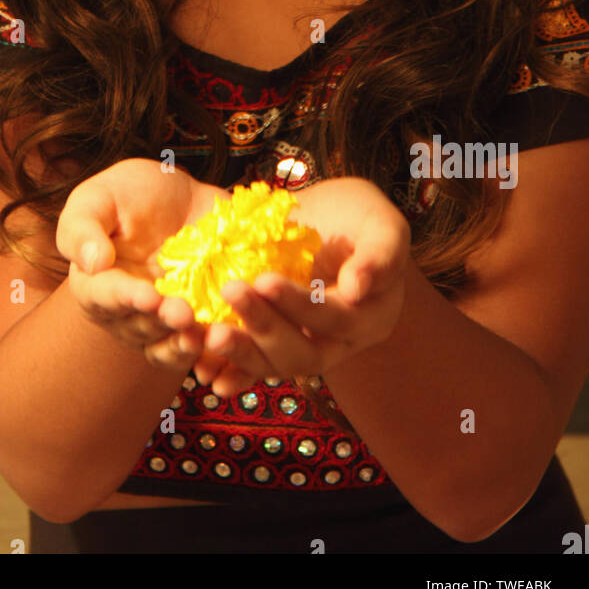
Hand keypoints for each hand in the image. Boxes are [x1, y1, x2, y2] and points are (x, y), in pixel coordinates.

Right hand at [55, 158, 223, 357]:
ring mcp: (157, 322)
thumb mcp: (98, 197)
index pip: (105, 297)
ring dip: (182, 343)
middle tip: (182, 313)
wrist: (180, 197)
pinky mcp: (190, 324)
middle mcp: (124, 311)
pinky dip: (208, 346)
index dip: (126, 299)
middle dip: (161, 321)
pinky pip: (195, 346)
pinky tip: (221, 338)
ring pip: (165, 346)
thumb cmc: (128, 194)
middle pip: (139, 326)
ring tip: (200, 333)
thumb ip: (83, 228)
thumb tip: (92, 263)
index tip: (148, 296)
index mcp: (95, 283)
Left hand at [143, 176, 410, 396]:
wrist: (325, 218)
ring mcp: (306, 346)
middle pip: (303, 353)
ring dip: (241, 352)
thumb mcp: (382, 222)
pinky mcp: (275, 343)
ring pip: (274, 364)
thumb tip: (358, 289)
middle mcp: (339, 343)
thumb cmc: (359, 214)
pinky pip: (254, 367)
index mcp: (371, 317)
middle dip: (263, 327)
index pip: (335, 319)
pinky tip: (207, 373)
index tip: (264, 280)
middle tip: (230, 293)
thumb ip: (379, 253)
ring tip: (208, 334)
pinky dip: (232, 372)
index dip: (300, 304)